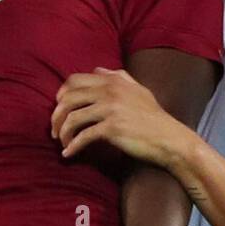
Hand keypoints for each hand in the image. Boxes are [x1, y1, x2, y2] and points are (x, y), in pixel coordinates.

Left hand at [51, 67, 194, 171]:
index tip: (59, 109)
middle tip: (54, 130)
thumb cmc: (154, 117)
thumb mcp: (138, 90)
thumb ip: (118, 77)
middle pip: (68, 98)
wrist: (169, 138)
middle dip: (56, 115)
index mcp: (113, 80)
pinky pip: (83, 137)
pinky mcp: (112, 128)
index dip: (61, 95)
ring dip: (62, 133)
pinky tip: (69, 154)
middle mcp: (110, 91)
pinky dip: (73, 147)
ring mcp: (110, 109)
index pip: (74, 80)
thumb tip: (98, 71)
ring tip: (62, 143)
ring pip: (73, 118)